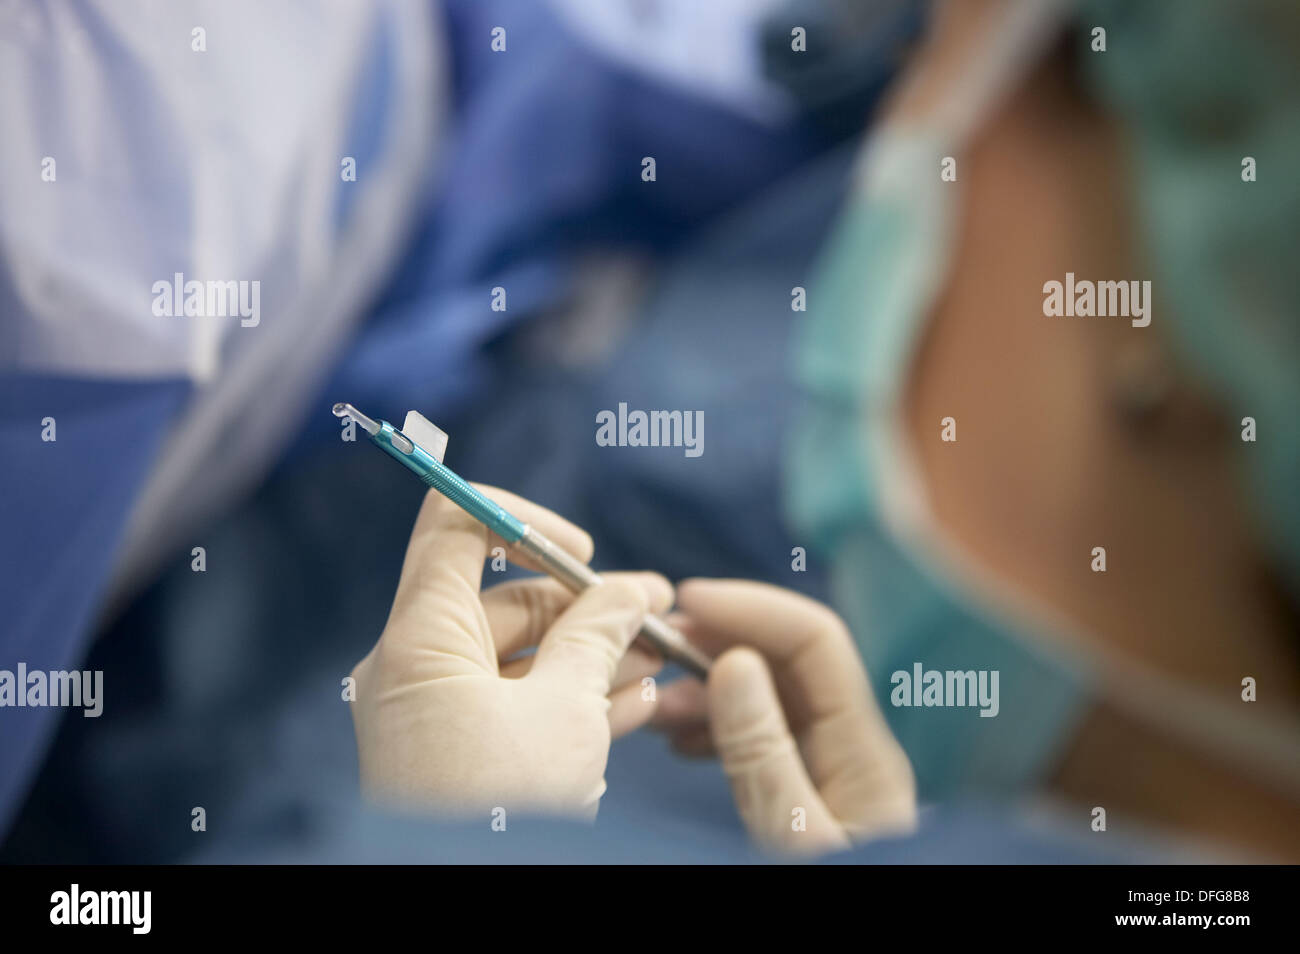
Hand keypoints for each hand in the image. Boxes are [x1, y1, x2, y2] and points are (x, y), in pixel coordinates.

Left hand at [350, 485, 671, 819]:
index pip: (454, 528)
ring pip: (521, 659)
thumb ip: (598, 637)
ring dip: (592, 653)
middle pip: (505, 599)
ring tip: (659, 654)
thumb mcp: (564, 713)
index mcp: (420, 639)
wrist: (455, 912)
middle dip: (587, 603)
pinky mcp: (458, 756)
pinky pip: (514, 707)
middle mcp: (417, 668)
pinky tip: (635, 703)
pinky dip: (570, 699)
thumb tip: (628, 591)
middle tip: (655, 608)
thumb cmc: (501, 808)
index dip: (524, 520)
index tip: (584, 549)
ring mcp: (436, 715)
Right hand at [652, 579, 915, 854]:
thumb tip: (733, 662)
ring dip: (706, 688)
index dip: (752, 607)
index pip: (816, 640)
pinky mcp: (810, 794)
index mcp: (866, 751)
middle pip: (787, 662)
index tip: (688, 601)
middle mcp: (854, 748)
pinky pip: (760, 736)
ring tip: (652, 704)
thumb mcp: (794, 835)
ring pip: (767, 697)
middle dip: (717, 645)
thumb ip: (763, 754)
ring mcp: (833, 770)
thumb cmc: (837, 897)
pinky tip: (678, 738)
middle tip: (654, 650)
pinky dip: (715, 726)